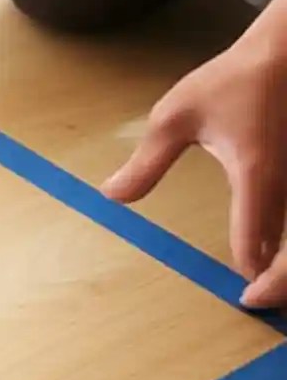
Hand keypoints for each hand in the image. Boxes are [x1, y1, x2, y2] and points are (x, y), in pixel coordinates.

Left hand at [101, 21, 286, 307]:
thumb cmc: (233, 79)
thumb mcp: (176, 117)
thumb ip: (146, 164)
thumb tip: (111, 196)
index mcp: (257, 172)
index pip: (257, 237)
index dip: (253, 272)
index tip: (241, 295)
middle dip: (284, 283)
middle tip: (259, 300)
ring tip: (270, 282)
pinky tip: (279, 251)